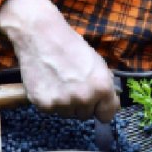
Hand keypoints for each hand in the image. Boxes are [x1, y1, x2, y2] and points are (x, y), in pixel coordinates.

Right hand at [0, 0, 119, 120]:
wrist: (41, 36)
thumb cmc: (71, 46)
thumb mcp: (97, 63)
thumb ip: (105, 86)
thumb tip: (111, 104)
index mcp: (102, 87)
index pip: (107, 116)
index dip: (101, 108)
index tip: (96, 104)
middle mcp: (84, 98)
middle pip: (85, 115)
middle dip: (81, 104)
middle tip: (72, 85)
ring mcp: (63, 103)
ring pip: (67, 114)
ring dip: (65, 103)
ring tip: (59, 82)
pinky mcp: (44, 104)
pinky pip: (51, 110)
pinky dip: (49, 100)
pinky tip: (48, 83)